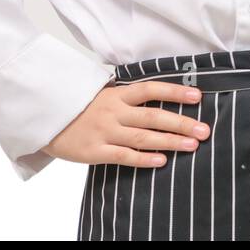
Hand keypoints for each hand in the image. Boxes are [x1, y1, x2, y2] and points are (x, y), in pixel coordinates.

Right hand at [41, 80, 209, 167]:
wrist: (45, 119)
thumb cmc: (81, 108)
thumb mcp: (104, 94)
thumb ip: (130, 97)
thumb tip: (164, 96)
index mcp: (117, 94)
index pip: (151, 89)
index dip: (175, 91)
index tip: (198, 96)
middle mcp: (113, 111)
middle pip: (153, 116)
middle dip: (181, 123)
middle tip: (204, 129)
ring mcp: (105, 132)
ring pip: (143, 137)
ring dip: (170, 141)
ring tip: (192, 145)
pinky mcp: (95, 151)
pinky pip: (124, 156)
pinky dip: (144, 159)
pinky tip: (162, 161)